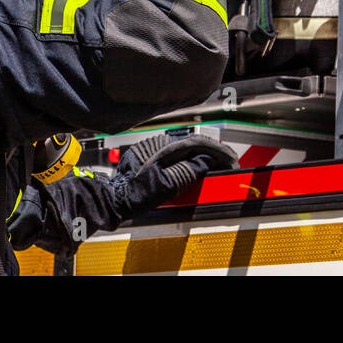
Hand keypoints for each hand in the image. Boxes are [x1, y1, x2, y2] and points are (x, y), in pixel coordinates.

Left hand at [110, 133, 236, 215]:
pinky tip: (195, 169)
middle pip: (192, 145)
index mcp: (164, 146)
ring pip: (184, 150)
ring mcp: (153, 150)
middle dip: (212, 154)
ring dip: (201, 157)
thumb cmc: (134, 193)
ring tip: (216, 166)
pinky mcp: (150, 158)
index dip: (216, 151)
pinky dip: (189, 161)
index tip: (229, 159)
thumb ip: (189, 171)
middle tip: (227, 163)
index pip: (197, 143)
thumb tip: (206, 162)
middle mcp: (158, 144)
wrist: (113, 200)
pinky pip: (175, 156)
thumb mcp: (167, 185)